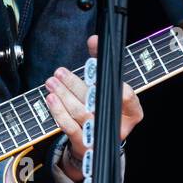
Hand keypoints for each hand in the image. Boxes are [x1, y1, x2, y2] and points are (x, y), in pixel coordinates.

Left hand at [43, 34, 143, 182]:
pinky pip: (70, 127)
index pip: (129, 99)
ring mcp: (100, 135)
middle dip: (76, 85)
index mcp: (132, 112)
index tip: (101, 76)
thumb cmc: (103, 106)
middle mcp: (118, 125)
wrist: (95, 139)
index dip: (120, 90)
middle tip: (60, 72)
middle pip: (97, 102)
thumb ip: (102, 61)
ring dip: (63, 96)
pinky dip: (59, 112)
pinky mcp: (84, 144)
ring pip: (81, 113)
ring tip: (52, 82)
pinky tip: (50, 99)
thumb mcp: (108, 84)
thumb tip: (94, 39)